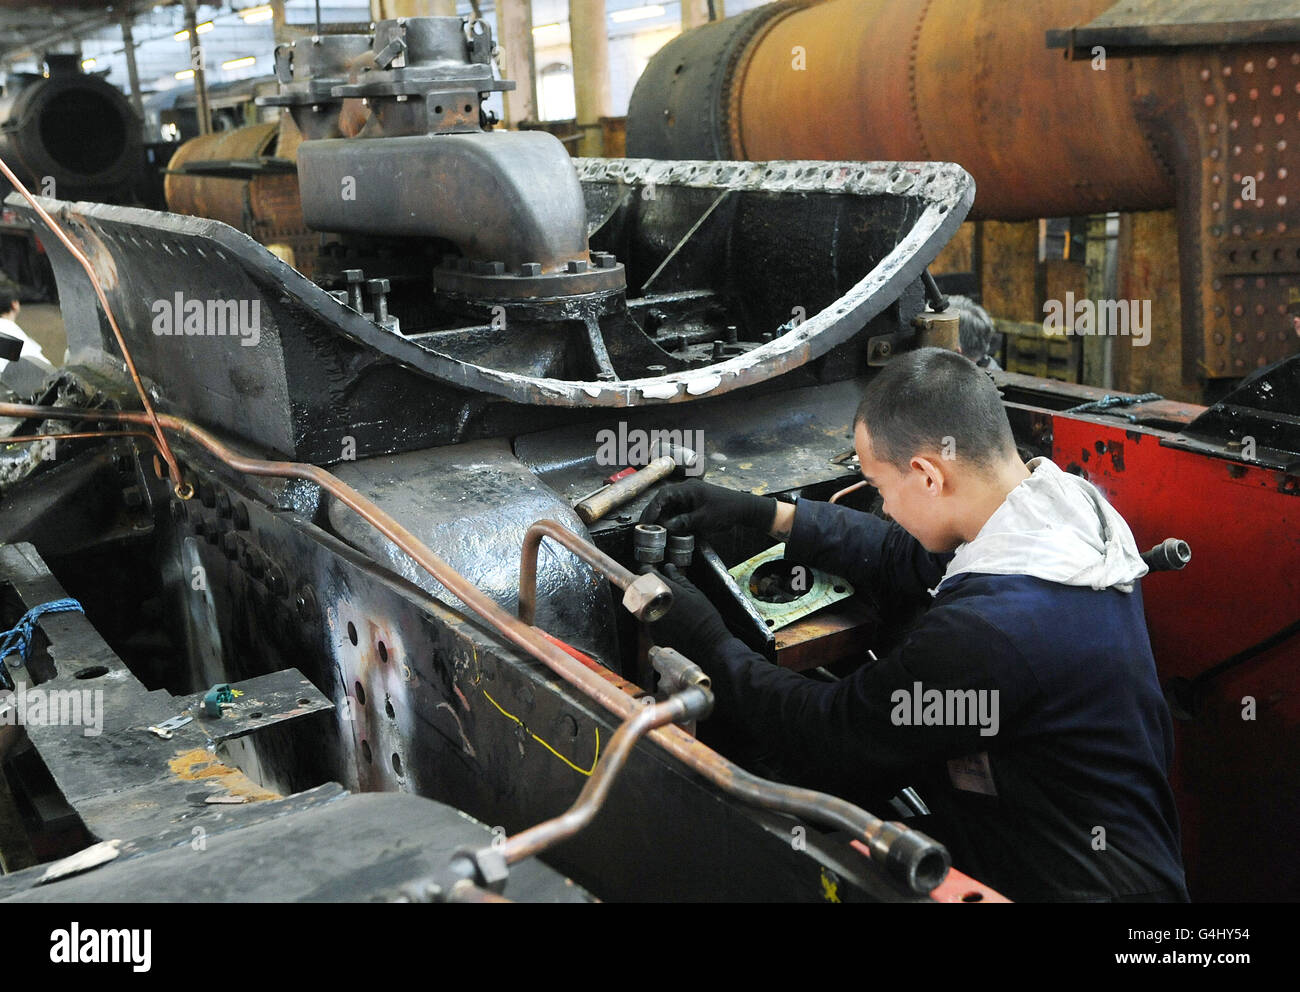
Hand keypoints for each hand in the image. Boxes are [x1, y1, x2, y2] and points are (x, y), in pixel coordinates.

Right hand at [639, 479, 775, 534]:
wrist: (743, 508)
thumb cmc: (726, 510)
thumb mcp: (704, 519)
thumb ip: (684, 522)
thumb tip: (665, 526)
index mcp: (688, 488)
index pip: (664, 495)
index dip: (653, 508)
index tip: (647, 521)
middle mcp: (686, 489)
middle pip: (664, 499)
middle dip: (654, 512)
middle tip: (645, 527)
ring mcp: (690, 495)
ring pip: (669, 504)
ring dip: (662, 516)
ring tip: (654, 529)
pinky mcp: (693, 502)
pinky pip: (678, 508)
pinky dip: (671, 517)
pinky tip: (667, 527)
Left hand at [647, 564, 733, 657]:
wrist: (708, 644)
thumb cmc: (705, 617)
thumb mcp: (695, 593)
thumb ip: (679, 579)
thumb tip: (669, 567)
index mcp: (664, 591)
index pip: (645, 574)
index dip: (648, 572)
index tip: (652, 574)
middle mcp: (654, 605)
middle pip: (642, 592)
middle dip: (649, 590)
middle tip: (662, 593)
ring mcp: (652, 622)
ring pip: (644, 607)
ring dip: (652, 605)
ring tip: (671, 610)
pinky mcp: (653, 635)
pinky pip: (650, 623)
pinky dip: (657, 620)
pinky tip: (673, 624)